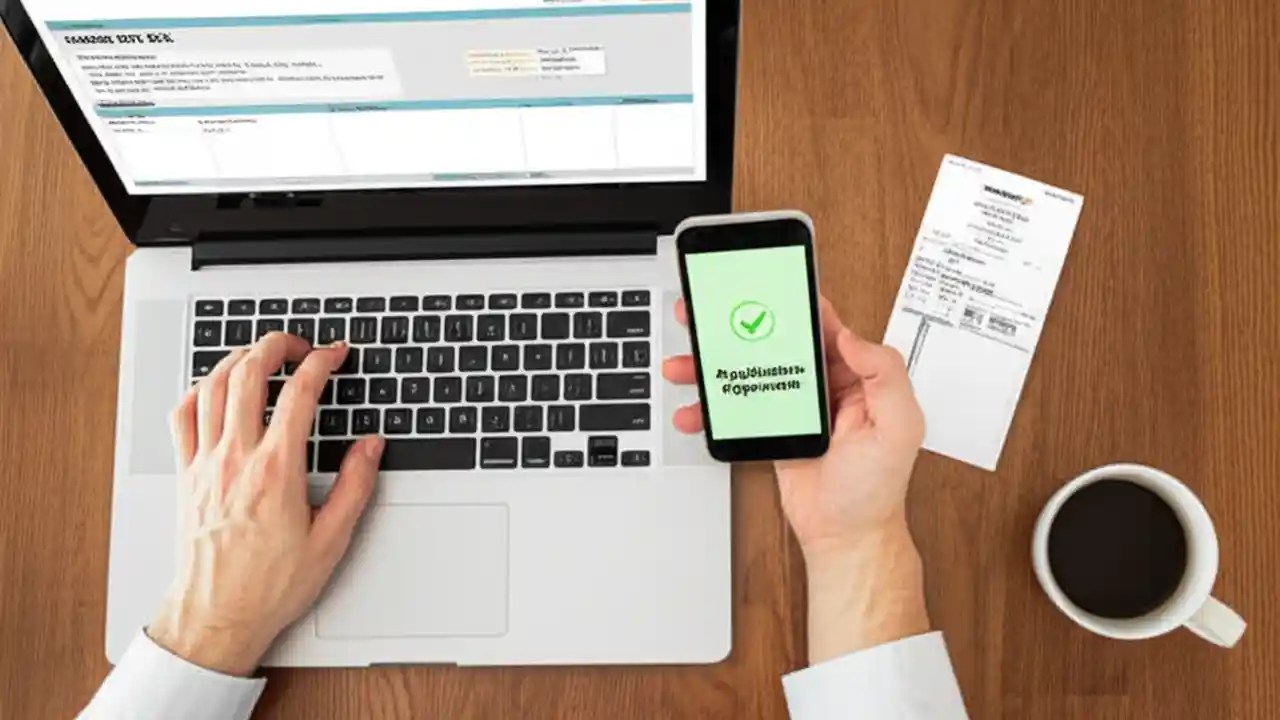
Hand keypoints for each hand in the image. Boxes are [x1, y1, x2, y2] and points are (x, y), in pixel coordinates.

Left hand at [149, 334, 384, 675]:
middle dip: (278, 344)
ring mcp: (205, 463)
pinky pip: (182, 415)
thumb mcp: (331, 539)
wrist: (216, 615)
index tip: (336, 354)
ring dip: (239, 358)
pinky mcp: (186, 475)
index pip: (299, 393)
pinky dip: (198, 389)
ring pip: (212, 386)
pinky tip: (214, 387)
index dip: (322, 362)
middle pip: (249, 373)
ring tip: (262, 353)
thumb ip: (355, 485)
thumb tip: (370, 445)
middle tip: (300, 344)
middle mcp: (236, 459)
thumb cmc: (269, 585)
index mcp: (276, 471)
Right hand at [663, 297, 930, 661]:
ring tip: (686, 361)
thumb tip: (853, 336)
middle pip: (776, 342)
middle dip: (740, 325)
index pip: (825, 326)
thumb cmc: (878, 489)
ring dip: (715, 363)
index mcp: (858, 375)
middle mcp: (826, 385)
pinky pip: (737, 409)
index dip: (795, 302)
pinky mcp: (772, 429)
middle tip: (709, 313)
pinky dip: (712, 409)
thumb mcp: (900, 427)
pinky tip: (694, 409)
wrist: (846, 537)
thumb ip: (885, 374)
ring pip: (750, 371)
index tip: (766, 286)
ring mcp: (796, 406)